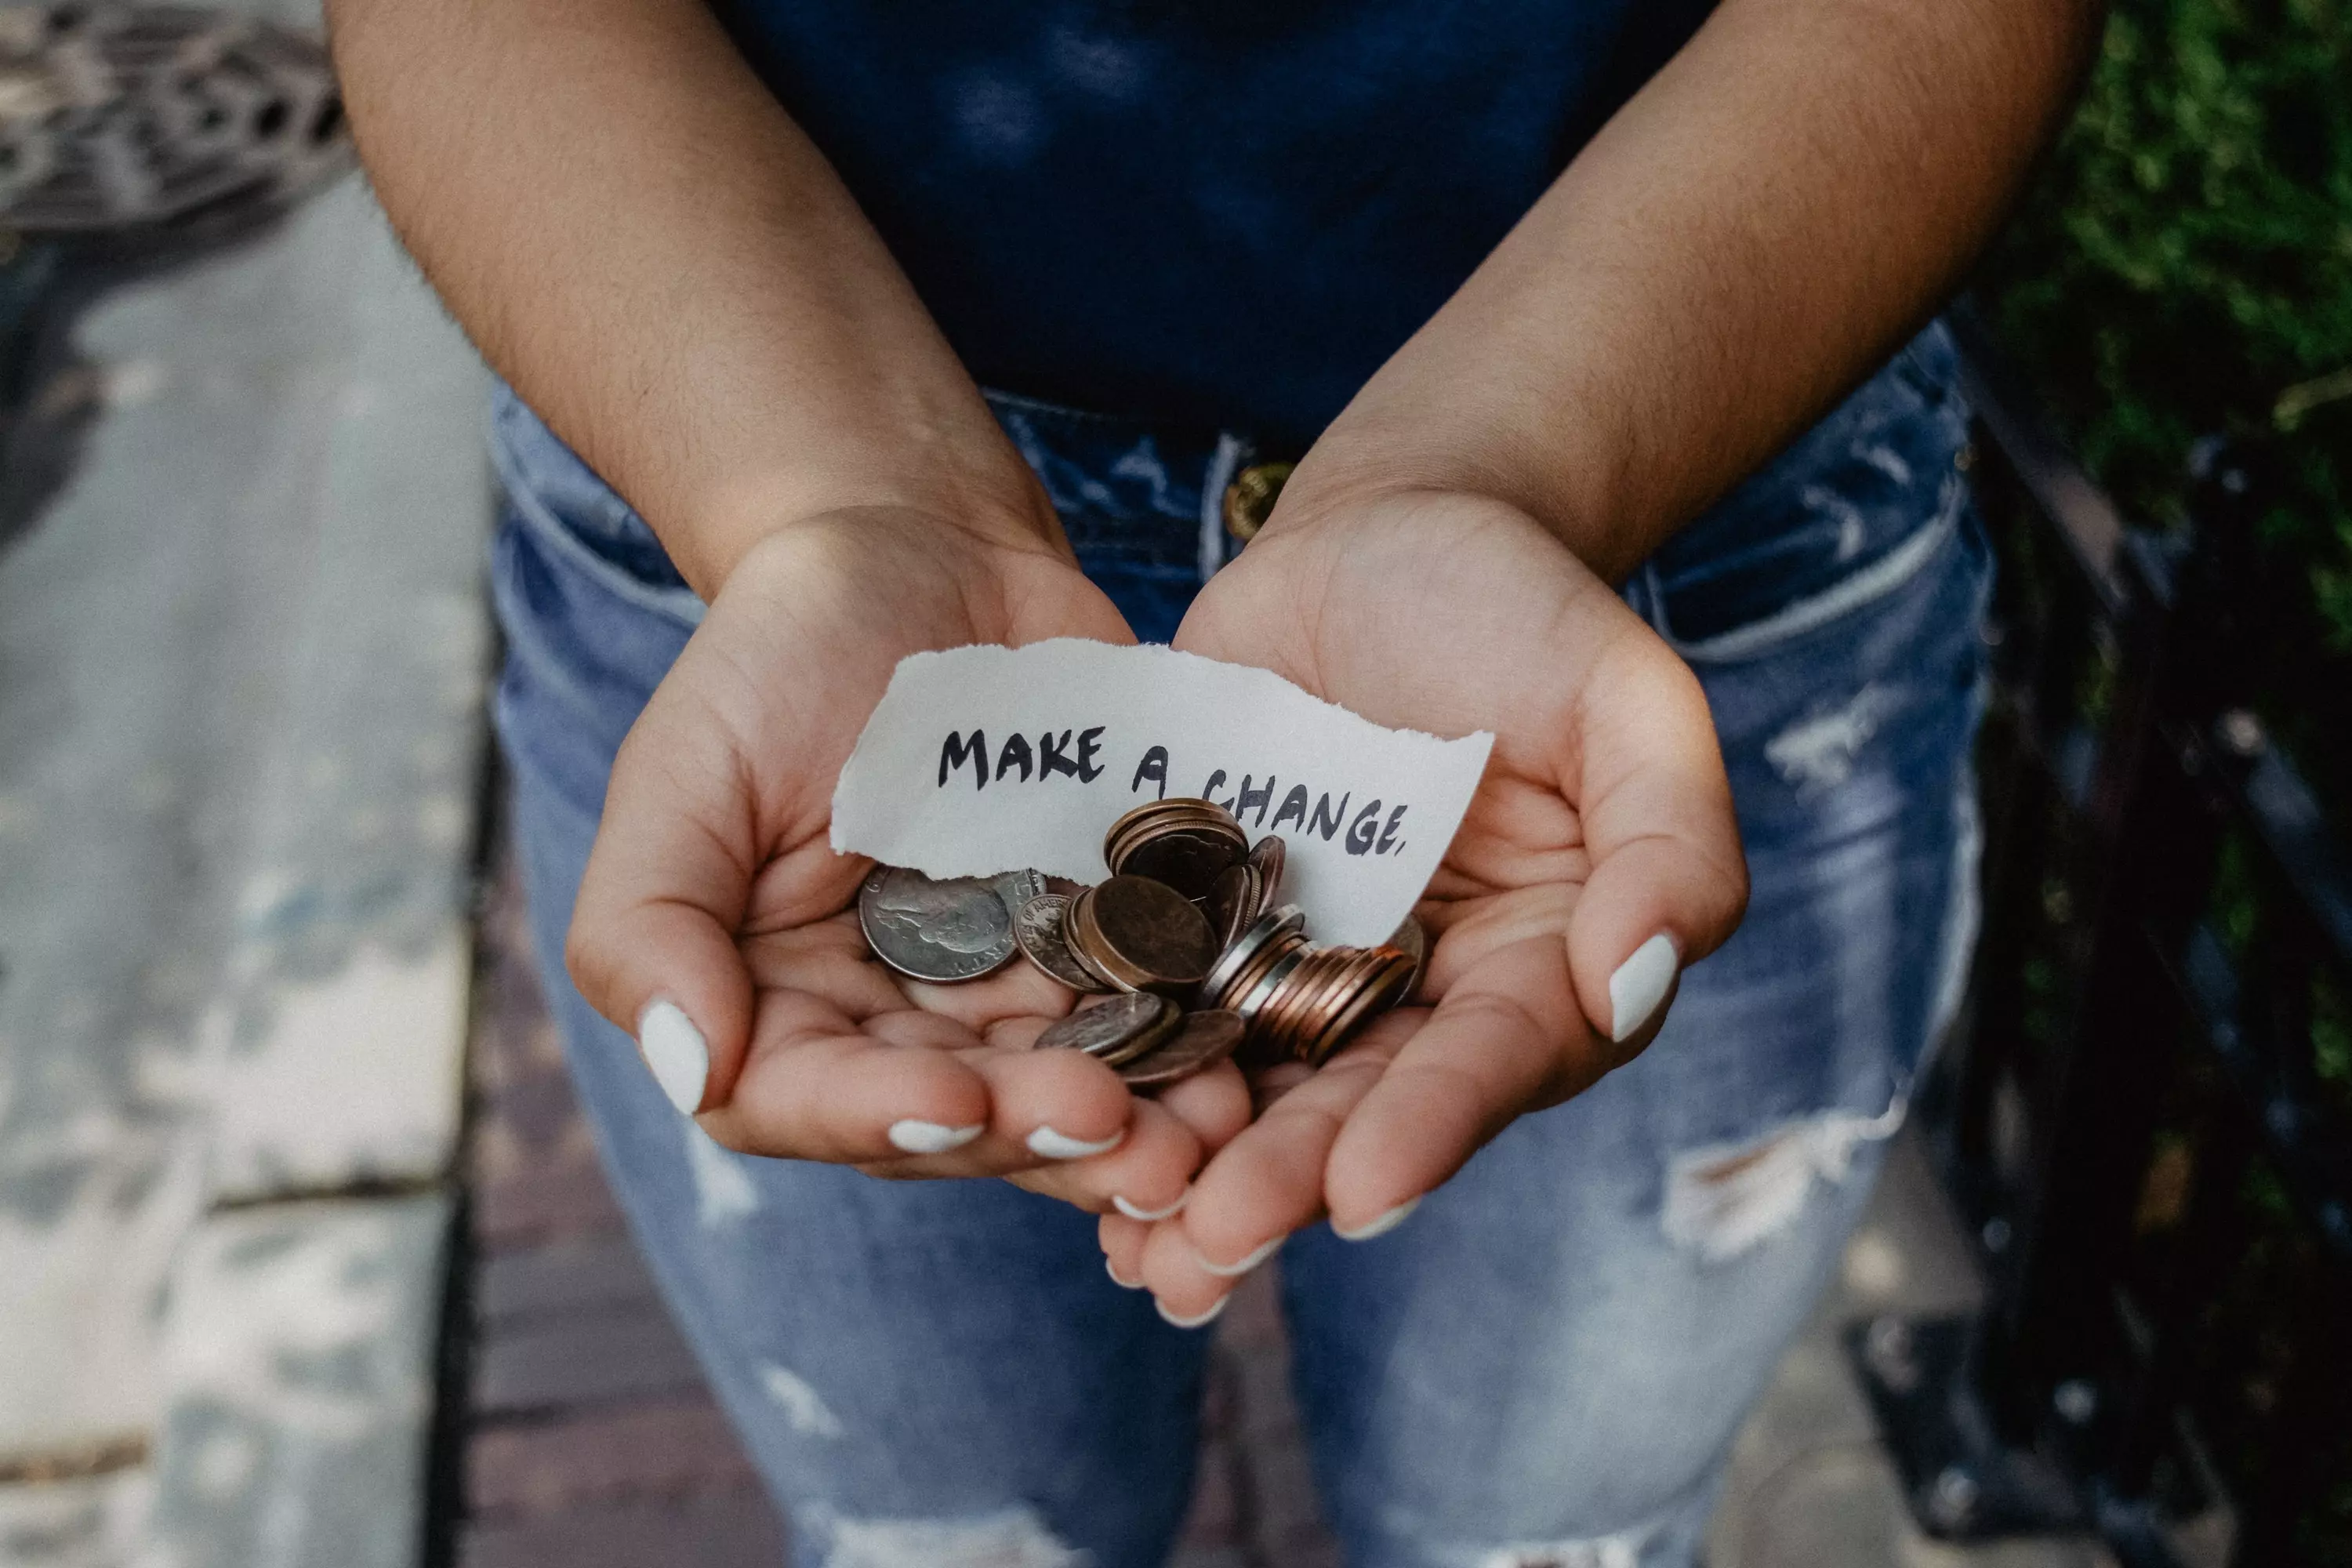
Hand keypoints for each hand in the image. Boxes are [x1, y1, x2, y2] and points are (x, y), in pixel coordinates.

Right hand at [565, 507, 1248, 1212]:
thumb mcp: (684, 769)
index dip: (882, 1119)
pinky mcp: (1105, 941)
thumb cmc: (778, 652)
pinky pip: (1152, 1012)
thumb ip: (648, 924)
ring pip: (1066, 1089)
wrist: (922, 548)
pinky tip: (1248, 1063)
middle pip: (958, 1119)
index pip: (807, 1102)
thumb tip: (691, 1068)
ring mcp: (1008, 989)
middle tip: (1124, 1135)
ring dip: (1139, 1126)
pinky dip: (1195, 1044)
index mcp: (775, 1003)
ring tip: (1208, 1133)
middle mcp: (893, 1023)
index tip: (961, 1104)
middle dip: (1039, 1135)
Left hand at [1107, 489, 1747, 1318]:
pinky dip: (1118, 1075)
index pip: (1494, 1060)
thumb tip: (1636, 982)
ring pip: (1252, 1087)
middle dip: (1288, 1179)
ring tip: (1135, 1245)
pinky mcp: (1202, 927)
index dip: (1433, 1126)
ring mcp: (1303, 967)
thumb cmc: (1524, 609)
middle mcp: (1421, 996)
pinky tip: (1057, 1138)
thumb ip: (1668, 840)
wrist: (1384, 533)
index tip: (1364, 1191)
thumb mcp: (1627, 698)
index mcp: (1539, 965)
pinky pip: (1158, 1011)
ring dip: (1194, 1169)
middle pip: (1360, 1104)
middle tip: (1213, 1241)